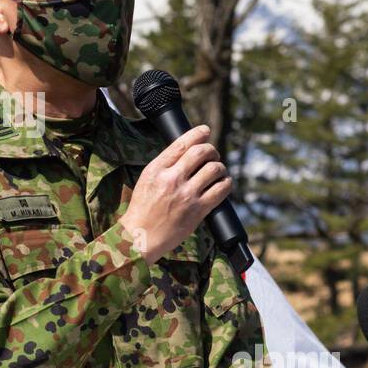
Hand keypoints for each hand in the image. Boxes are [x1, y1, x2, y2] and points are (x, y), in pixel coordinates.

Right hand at [118, 125, 232, 263]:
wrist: (141, 236)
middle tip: (212, 155)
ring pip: (214, 169)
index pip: (181, 144)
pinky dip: (226, 183)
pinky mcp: (198, 211)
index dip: (197, 133)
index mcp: (156, 170)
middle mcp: (172, 180)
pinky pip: (221, 190)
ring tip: (218, 170)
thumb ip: (165, 166)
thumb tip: (187, 151)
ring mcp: (186, 195)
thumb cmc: (143, 208)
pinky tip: (223, 184)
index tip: (205, 130)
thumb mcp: (146, 180)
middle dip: (211, 150)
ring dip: (220, 167)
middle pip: (201, 153)